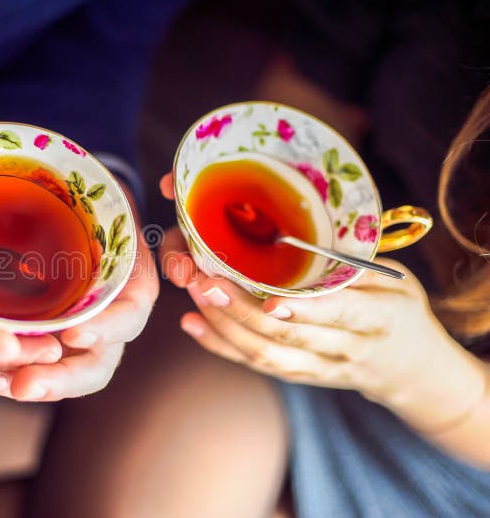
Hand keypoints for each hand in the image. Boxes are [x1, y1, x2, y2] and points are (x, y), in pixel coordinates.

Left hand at [0, 199, 158, 400]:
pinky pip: (36, 366)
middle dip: (63, 378)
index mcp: (132, 282)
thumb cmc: (91, 199)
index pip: (132, 312)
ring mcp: (81, 333)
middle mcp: (111, 316)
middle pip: (99, 362)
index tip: (71, 331)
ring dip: (32, 383)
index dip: (107, 327)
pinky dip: (9, 373)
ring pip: (66, 371)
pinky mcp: (50, 339)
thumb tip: (92, 177)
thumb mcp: (105, 191)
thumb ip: (105, 197)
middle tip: (25, 384)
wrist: (73, 209)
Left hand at [157, 171, 485, 429]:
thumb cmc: (399, 310)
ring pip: (266, 353)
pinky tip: (191, 323)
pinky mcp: (297, 376)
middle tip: (207, 282)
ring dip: (225, 325)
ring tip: (195, 293)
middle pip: (288, 336)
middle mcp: (346, 349)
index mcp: (378, 319)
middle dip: (243, 311)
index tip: (272, 298)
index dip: (306, 309)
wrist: (409, 369)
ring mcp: (318, 368)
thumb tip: (309, 224)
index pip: (341, 313)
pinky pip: (254, 363)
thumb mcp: (394, 279)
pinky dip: (220, 344)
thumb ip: (355, 261)